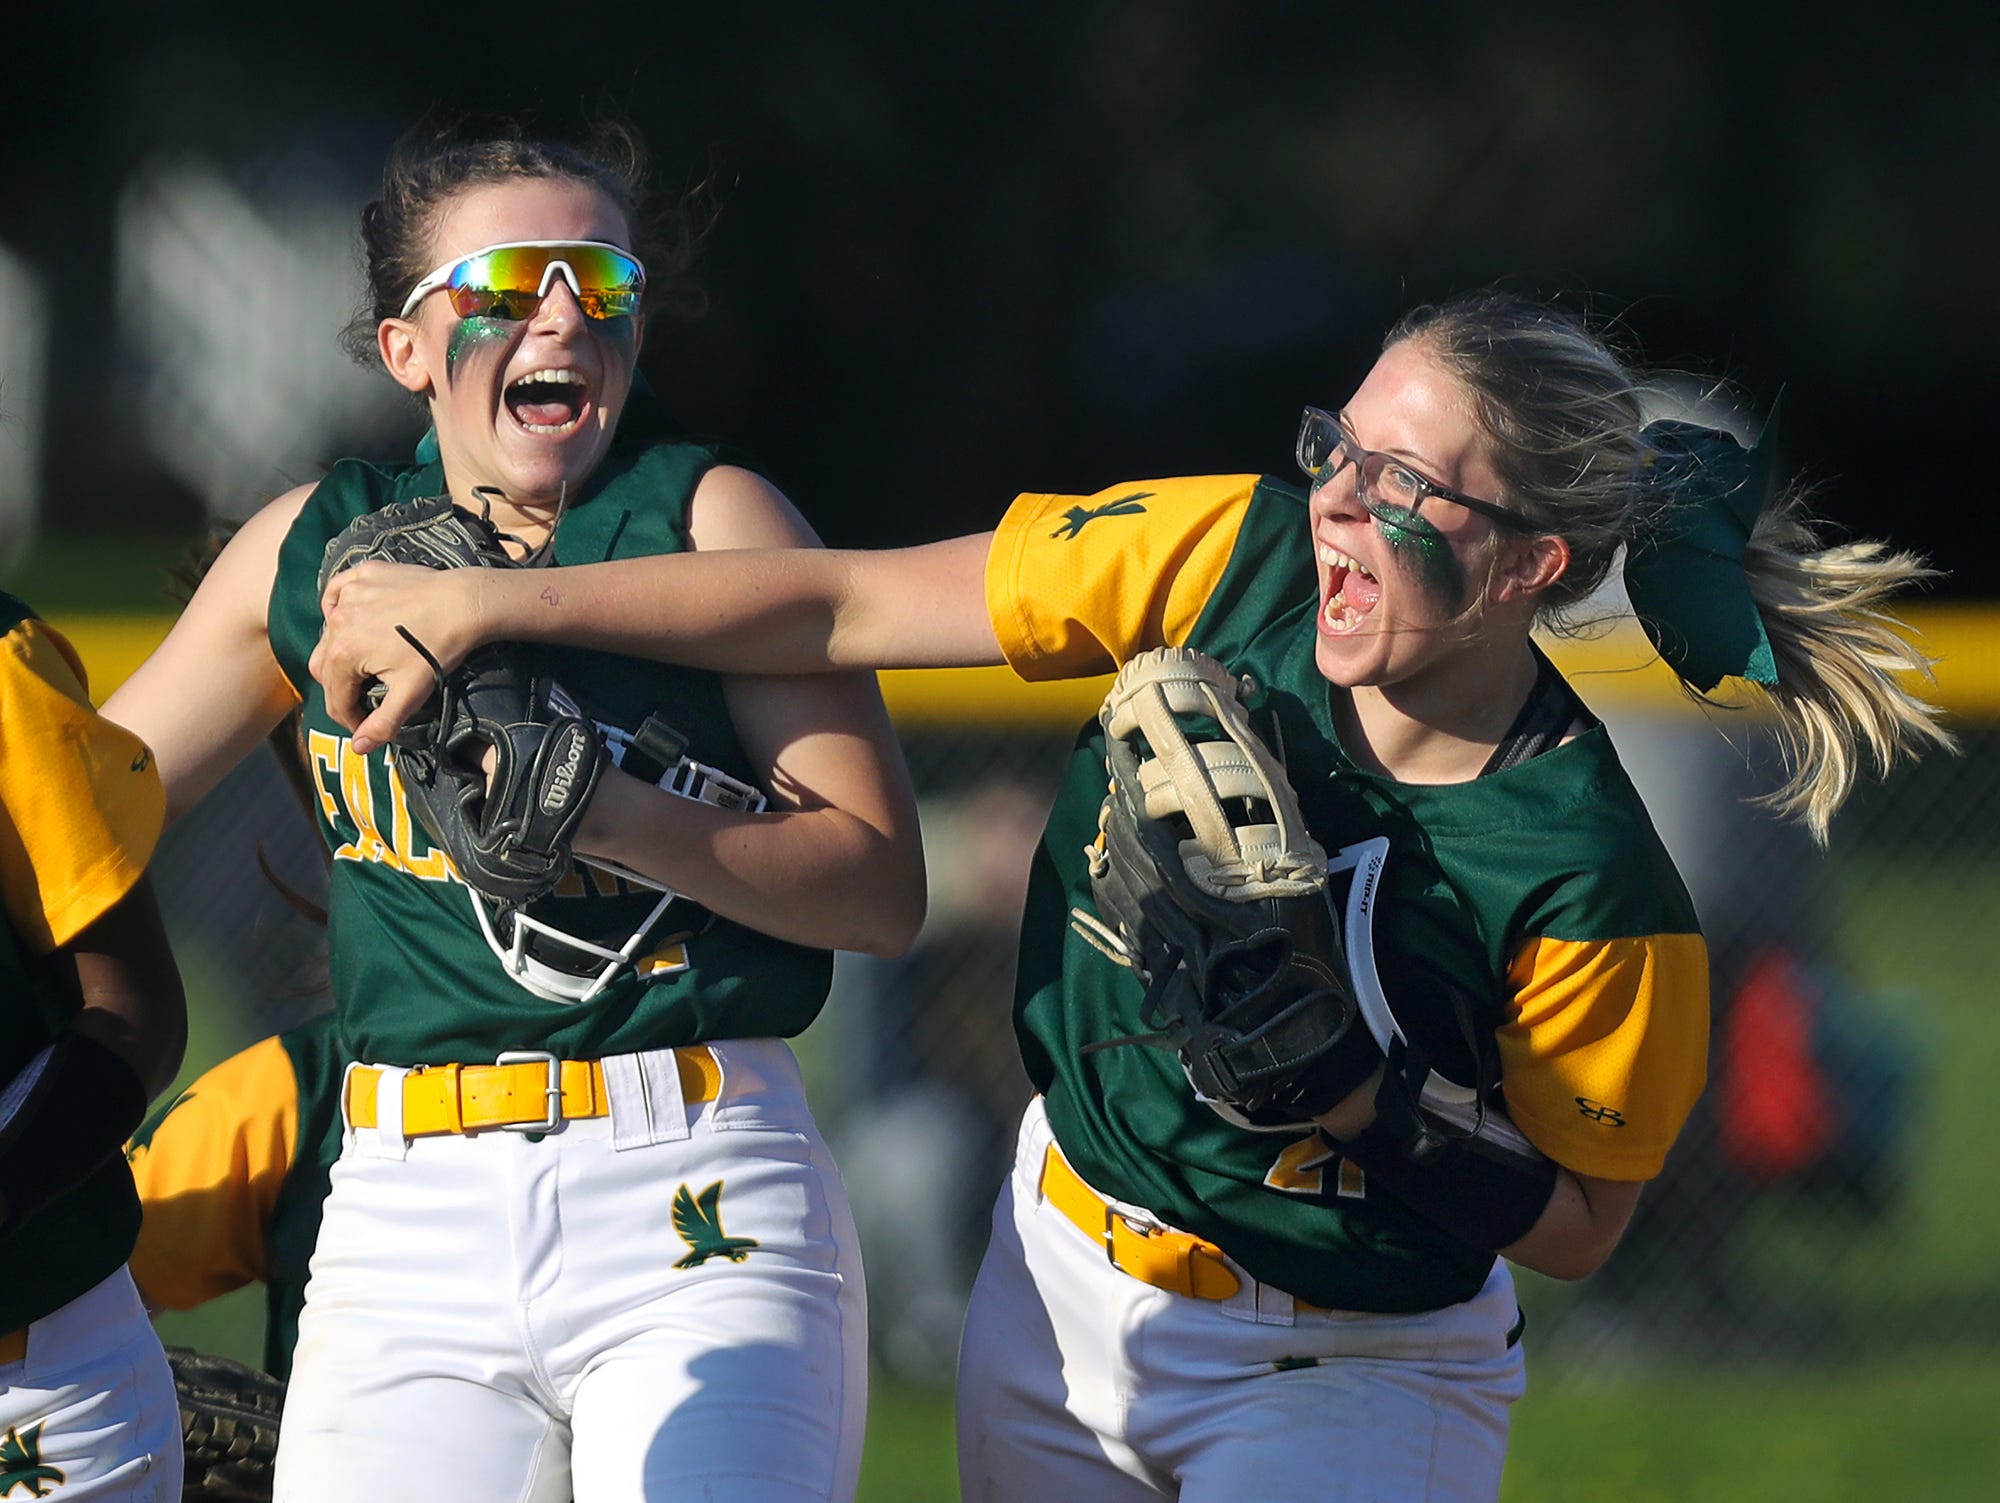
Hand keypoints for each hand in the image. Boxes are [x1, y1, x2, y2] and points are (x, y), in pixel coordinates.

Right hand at [312, 563, 485, 751]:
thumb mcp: (411, 692)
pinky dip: (338, 609)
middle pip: (324, 667)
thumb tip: (358, 748)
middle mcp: (336, 623)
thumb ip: (382, 722)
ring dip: (340, 650)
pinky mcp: (361, 575)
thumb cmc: (439, 648)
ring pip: (328, 631)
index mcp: (343, 654)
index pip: (335, 699)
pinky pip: (336, 594)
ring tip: (366, 661)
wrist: (465, 602)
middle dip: (342, 687)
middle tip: (366, 695)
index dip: (351, 719)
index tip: (367, 726)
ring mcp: (347, 594)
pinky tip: (355, 619)